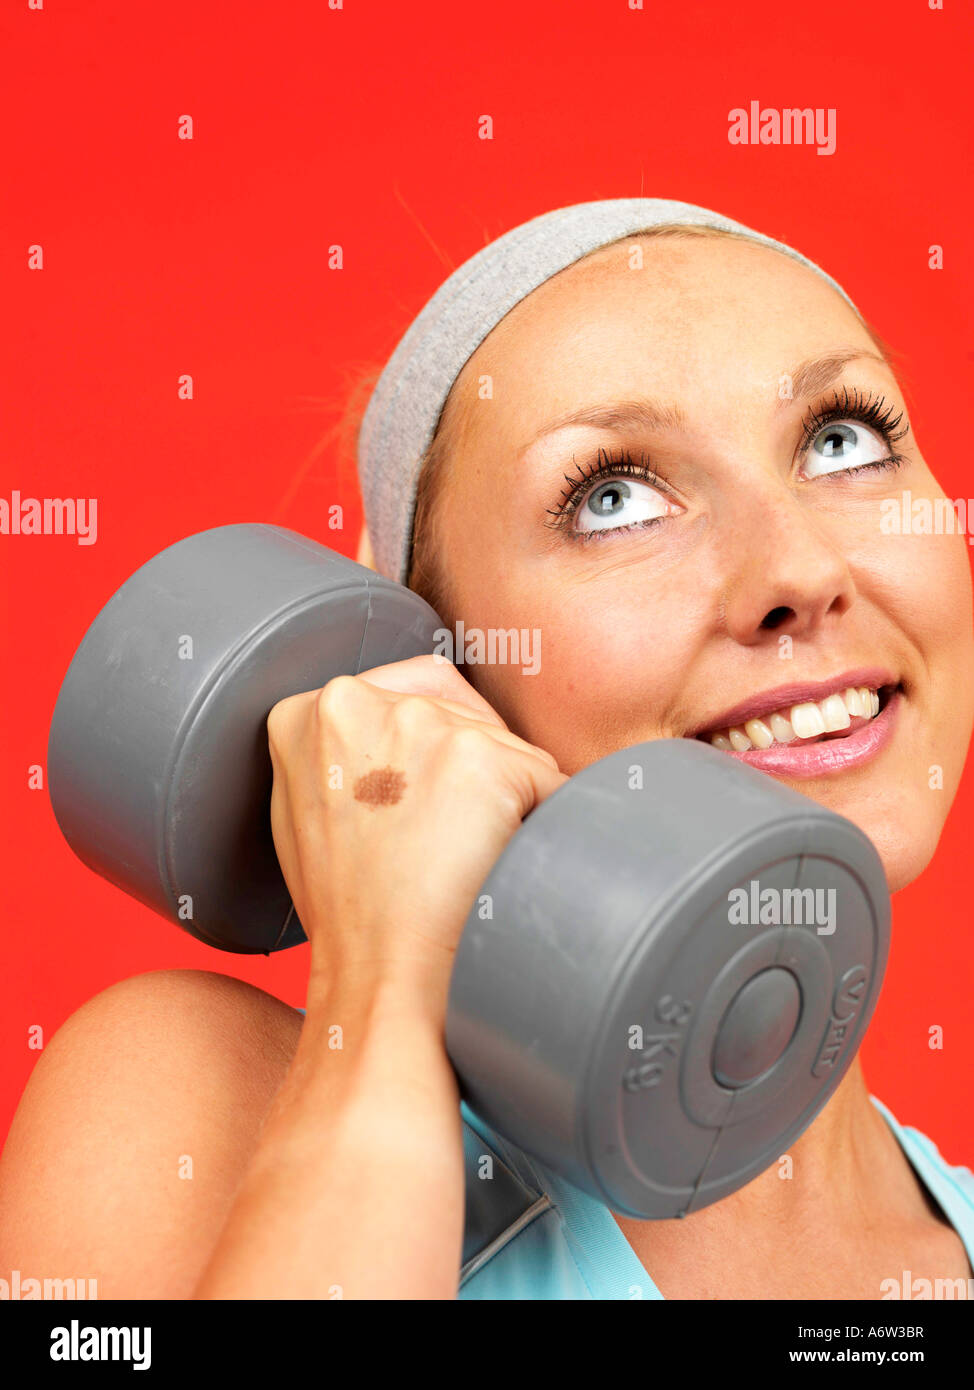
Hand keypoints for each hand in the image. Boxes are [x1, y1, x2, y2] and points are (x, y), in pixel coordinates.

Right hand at [266, 654, 566, 1022]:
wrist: (380, 975)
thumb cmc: (351, 911)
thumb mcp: (312, 811)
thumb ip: (340, 752)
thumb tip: (393, 719)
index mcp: (308, 713)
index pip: (410, 696)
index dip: (434, 759)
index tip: (424, 814)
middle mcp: (356, 701)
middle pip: (461, 715)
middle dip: (472, 776)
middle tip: (440, 850)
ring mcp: (420, 725)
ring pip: (504, 746)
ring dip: (505, 800)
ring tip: (460, 861)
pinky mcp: (480, 757)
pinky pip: (547, 778)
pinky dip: (542, 821)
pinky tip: (498, 861)